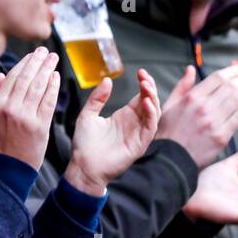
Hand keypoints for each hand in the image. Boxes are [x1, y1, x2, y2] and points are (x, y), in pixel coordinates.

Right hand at [0, 47, 59, 167]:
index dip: (25, 63)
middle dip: (37, 62)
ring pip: (38, 87)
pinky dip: (53, 87)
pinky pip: (48, 102)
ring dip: (47, 70)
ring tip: (53, 59)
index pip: (13, 77)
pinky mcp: (40, 126)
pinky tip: (56, 77)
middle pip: (27, 78)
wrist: (9, 169)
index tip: (33, 54)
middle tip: (46, 51)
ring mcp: (26, 116)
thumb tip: (0, 75)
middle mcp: (11, 108)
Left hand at [64, 70, 160, 195]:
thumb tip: (107, 80)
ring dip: (153, 98)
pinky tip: (146, 103)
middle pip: (150, 102)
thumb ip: (97, 98)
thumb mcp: (87, 115)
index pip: (141, 96)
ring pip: (154, 113)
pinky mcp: (139, 145)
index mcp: (124, 116)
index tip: (140, 72)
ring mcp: (138, 134)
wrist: (82, 166)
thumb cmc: (84, 144)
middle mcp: (134, 123)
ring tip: (146, 86)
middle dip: (150, 88)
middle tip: (144, 76)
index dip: (144, 84)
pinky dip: (151, 114)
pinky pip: (151, 128)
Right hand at [154, 63, 237, 168]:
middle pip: (230, 87)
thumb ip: (181, 86)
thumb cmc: (167, 132)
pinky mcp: (221, 136)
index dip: (232, 71)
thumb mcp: (169, 105)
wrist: (170, 159)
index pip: (217, 78)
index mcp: (191, 98)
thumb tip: (191, 69)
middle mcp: (203, 107)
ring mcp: (213, 122)